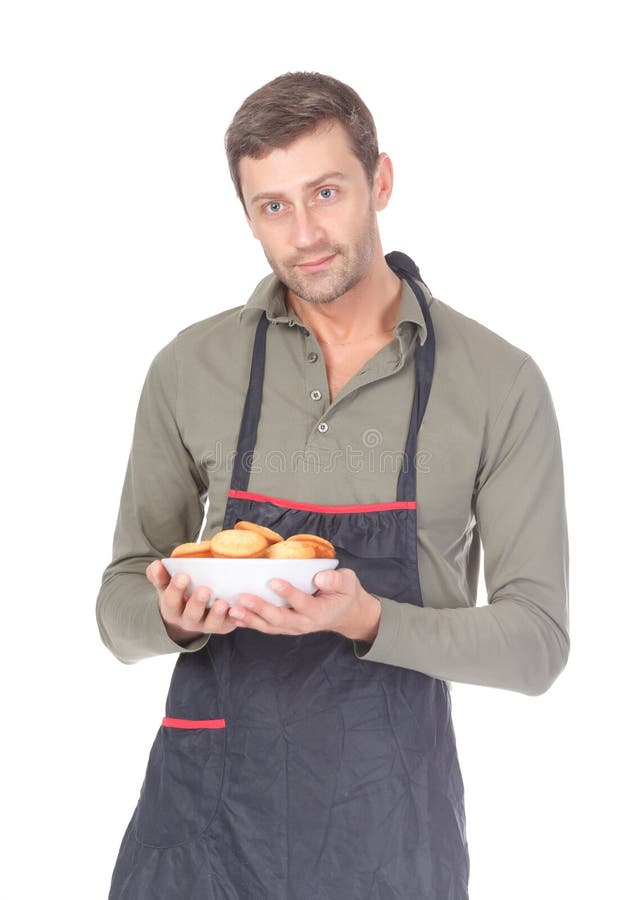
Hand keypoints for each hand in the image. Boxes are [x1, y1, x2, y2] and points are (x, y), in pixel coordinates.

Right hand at [147, 560, 237, 644]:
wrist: (188, 616)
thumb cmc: (179, 594)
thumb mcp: (167, 586)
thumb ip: (160, 576)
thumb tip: (156, 565)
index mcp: (172, 609)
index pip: (171, 600)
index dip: (176, 589)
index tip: (182, 575)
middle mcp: (188, 620)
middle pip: (191, 615)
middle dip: (197, 602)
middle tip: (204, 590)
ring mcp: (206, 625)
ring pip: (211, 623)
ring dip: (216, 614)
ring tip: (222, 603)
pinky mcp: (223, 626)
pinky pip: (230, 624)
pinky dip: (235, 617)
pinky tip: (239, 607)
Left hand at [227, 567, 381, 642]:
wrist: (347, 615)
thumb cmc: (346, 594)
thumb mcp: (348, 583)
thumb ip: (336, 580)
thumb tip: (320, 577)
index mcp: (321, 612)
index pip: (302, 603)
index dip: (288, 593)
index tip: (273, 581)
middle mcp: (305, 623)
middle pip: (280, 618)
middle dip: (260, 608)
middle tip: (242, 597)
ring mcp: (295, 628)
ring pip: (270, 626)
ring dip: (250, 619)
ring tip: (233, 610)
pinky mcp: (287, 628)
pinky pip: (267, 628)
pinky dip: (250, 623)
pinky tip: (235, 616)